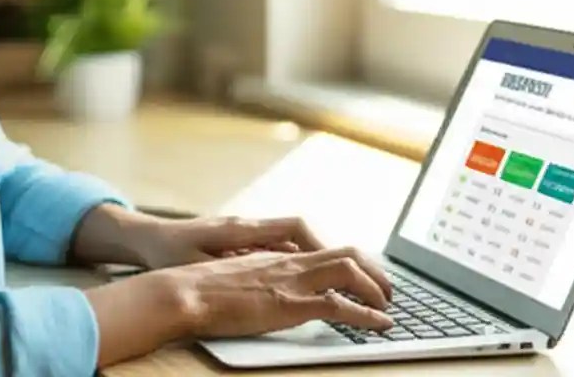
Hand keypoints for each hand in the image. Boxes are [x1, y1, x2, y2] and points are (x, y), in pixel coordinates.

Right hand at [86, 246, 394, 366]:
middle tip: (388, 290)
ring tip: (389, 306)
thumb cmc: (199, 289)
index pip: (325, 249)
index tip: (366, 275)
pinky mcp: (289, 304)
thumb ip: (256, 278)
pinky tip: (381, 324)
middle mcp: (290, 262)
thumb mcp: (235, 278)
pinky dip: (367, 314)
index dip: (352, 261)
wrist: (183, 291)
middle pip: (347, 254)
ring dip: (377, 289)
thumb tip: (264, 290)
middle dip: (374, 271)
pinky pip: (340, 306)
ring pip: (349, 272)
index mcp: (277, 256)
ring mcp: (291, 281)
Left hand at [133, 215, 326, 268]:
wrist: (147, 237)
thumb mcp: (195, 261)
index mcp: (241, 228)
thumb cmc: (167, 251)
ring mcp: (246, 234)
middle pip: (300, 234)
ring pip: (290, 242)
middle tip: (353, 274)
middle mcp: (249, 227)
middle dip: (329, 251)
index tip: (338, 262)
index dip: (318, 244)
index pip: (293, 228)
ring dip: (314, 258)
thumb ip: (225, 268)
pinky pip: (277, 249)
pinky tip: (306, 283)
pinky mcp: (240, 243)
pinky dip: (296, 262)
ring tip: (340, 281)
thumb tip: (257, 275)